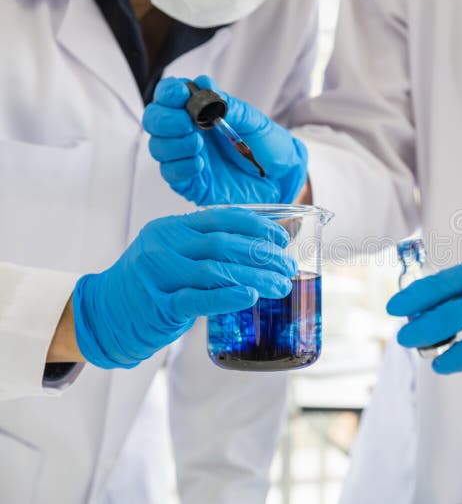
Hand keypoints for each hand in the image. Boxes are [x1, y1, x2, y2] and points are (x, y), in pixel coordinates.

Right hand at [72, 208, 296, 368]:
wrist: (103, 314)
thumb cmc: (150, 285)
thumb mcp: (172, 254)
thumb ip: (205, 249)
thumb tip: (261, 250)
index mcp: (171, 228)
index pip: (221, 218)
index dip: (256, 226)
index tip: (281, 238)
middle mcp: (164, 246)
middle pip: (224, 243)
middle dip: (263, 255)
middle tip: (288, 266)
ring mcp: (159, 274)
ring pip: (216, 270)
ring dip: (255, 277)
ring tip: (281, 285)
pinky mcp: (159, 305)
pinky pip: (198, 298)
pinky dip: (227, 296)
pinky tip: (250, 296)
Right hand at [143, 75, 307, 205]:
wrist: (283, 177)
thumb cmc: (269, 146)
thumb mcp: (253, 121)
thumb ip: (229, 106)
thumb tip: (206, 87)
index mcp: (200, 112)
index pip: (169, 96)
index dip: (168, 93)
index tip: (180, 95)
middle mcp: (188, 132)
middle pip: (155, 120)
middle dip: (165, 120)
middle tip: (186, 123)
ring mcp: (187, 157)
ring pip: (158, 148)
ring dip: (173, 144)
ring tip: (197, 144)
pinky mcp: (191, 182)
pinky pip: (171, 174)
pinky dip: (181, 167)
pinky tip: (199, 164)